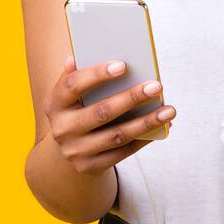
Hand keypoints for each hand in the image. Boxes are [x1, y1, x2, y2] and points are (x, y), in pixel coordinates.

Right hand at [46, 56, 174, 175]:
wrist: (66, 152)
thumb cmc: (76, 110)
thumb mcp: (70, 95)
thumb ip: (77, 75)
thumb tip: (75, 57)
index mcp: (55, 104)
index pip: (73, 86)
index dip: (97, 75)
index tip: (123, 65)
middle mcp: (62, 129)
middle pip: (101, 112)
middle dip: (131, 98)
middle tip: (156, 86)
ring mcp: (76, 151)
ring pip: (117, 135)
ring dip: (146, 122)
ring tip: (169, 110)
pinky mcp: (91, 166)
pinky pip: (124, 152)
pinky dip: (145, 138)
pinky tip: (161, 126)